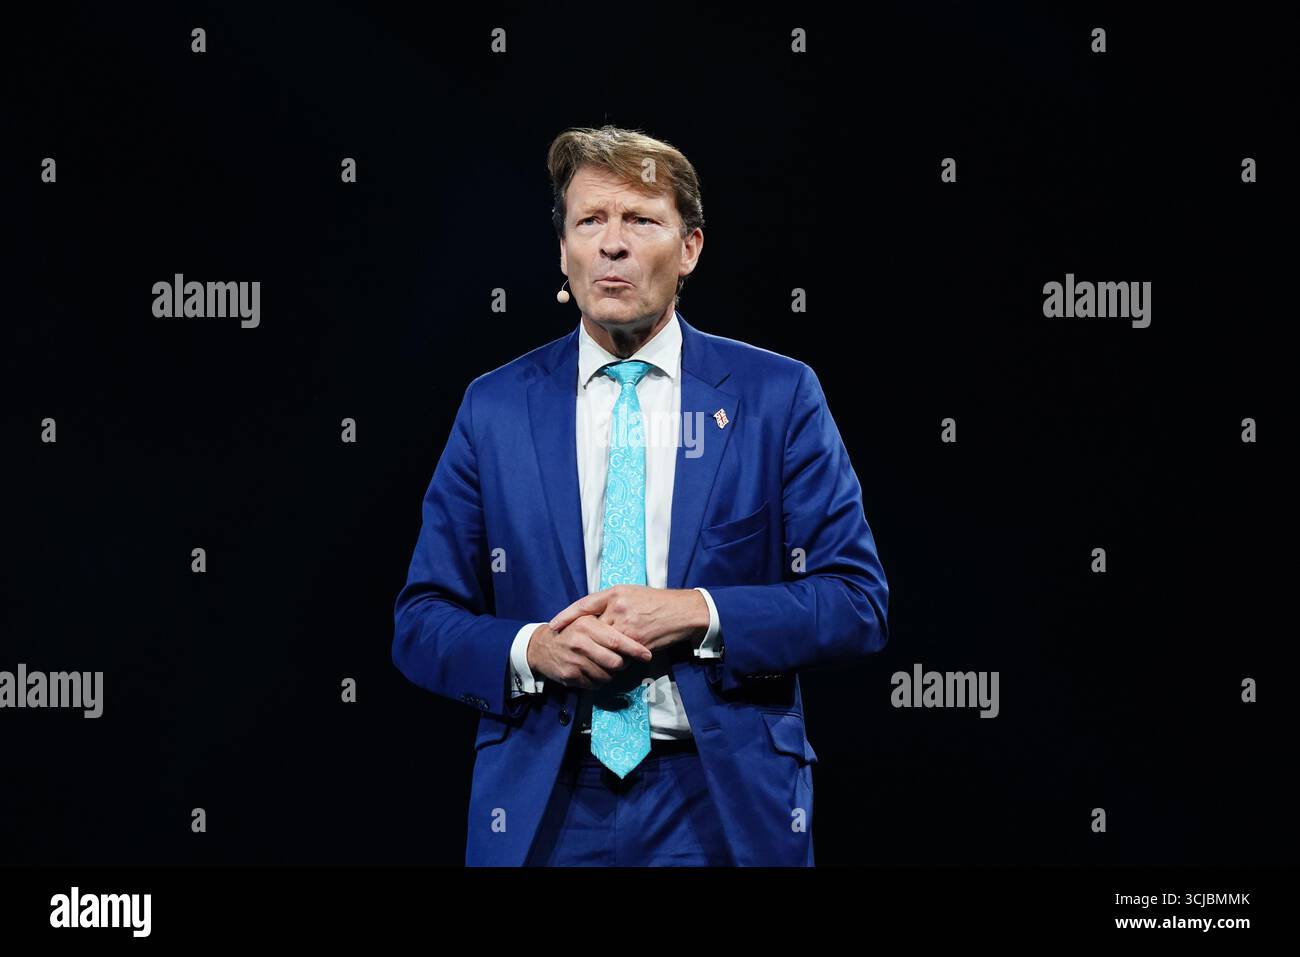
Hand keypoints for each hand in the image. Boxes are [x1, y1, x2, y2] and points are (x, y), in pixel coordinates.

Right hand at [524, 616, 652, 689]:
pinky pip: (595, 684)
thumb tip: (634, 633)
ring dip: (612, 674)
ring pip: (607, 675)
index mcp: (586, 625)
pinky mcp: (570, 676)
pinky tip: (595, 672)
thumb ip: (606, 624)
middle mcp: (580, 642)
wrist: (541, 647)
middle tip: (624, 662)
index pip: (616, 640)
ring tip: (607, 666)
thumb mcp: (585, 619)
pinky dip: (599, 681)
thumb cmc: (570, 632)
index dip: (634, 649)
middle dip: (624, 664)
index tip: (647, 654)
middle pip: (615, 662)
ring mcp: (574, 660)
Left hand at [547, 585, 708, 654]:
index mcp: (615, 593)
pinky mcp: (637, 642)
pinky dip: (616, 657)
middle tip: (567, 646)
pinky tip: (615, 659)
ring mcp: (628, 626)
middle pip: (591, 627)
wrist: (683, 612)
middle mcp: (619, 608)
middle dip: (582, 638)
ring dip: (599, 651)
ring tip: (590, 656)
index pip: (584, 604)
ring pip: (604, 643)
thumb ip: (610, 602)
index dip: (567, 615)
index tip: (553, 625)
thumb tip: (591, 615)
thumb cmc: (656, 601)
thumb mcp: (631, 593)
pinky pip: (619, 653)